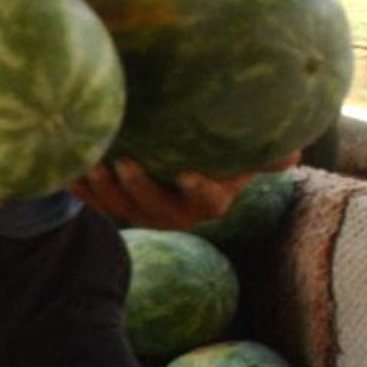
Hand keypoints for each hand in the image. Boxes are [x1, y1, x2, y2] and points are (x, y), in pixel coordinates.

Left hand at [71, 154, 294, 229]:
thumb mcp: (242, 158)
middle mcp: (174, 213)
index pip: (207, 200)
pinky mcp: (113, 206)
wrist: (177, 164)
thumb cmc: (219, 156)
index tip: (187, 173)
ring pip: (119, 207)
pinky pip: (94, 201)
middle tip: (125, 162)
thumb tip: (297, 152)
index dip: (198, 189)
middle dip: (138, 189)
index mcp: (209, 201)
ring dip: (103, 189)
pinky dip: (81, 187)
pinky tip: (69, 167)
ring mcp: (141, 212)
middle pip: (154, 208)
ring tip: (93, 162)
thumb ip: (264, 157)